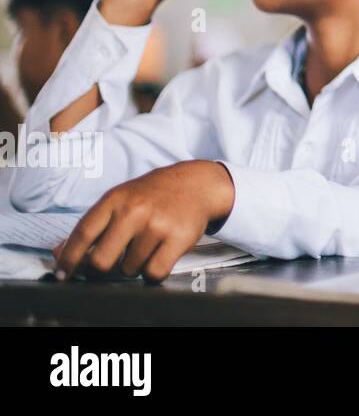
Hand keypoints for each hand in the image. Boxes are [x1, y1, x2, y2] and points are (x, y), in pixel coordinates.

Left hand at [53, 161, 234, 283]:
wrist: (197, 184)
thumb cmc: (153, 194)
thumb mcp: (120, 199)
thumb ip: (92, 226)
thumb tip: (60, 253)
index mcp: (115, 199)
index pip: (82, 234)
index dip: (68, 259)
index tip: (62, 274)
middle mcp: (134, 211)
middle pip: (101, 261)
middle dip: (101, 270)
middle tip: (109, 266)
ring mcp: (157, 225)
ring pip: (129, 270)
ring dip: (133, 267)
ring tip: (144, 249)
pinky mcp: (178, 238)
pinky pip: (154, 273)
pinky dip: (153, 272)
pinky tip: (157, 257)